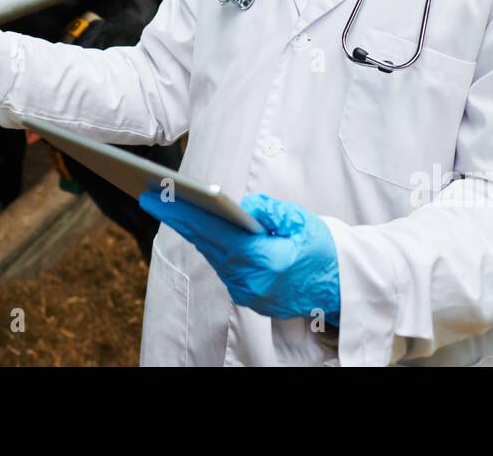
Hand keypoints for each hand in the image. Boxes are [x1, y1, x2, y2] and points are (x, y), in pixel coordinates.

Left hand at [138, 190, 339, 324]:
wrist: (342, 286)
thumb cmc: (324, 249)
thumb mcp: (302, 221)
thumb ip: (270, 210)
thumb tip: (242, 206)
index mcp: (267, 262)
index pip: (216, 233)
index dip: (185, 214)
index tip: (160, 198)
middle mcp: (252, 282)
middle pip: (207, 245)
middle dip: (179, 218)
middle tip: (151, 196)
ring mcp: (248, 293)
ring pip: (212, 256)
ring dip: (192, 231)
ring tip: (169, 206)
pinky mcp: (248, 296)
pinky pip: (223, 266)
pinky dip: (210, 246)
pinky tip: (195, 227)